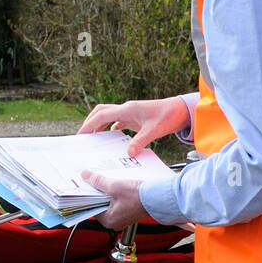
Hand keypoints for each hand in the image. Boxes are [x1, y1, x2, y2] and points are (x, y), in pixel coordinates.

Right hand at [79, 95, 195, 155]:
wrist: (181, 110)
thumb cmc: (168, 117)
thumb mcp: (154, 131)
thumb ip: (140, 141)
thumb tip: (129, 153)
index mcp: (127, 110)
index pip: (102, 115)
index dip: (89, 124)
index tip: (81, 134)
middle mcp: (126, 109)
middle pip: (101, 112)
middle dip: (90, 122)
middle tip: (82, 135)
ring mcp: (131, 112)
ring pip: (108, 115)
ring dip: (99, 124)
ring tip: (93, 137)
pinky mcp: (136, 117)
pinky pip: (119, 121)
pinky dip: (112, 128)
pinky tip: (111, 137)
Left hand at [81, 170, 151, 229]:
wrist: (158, 198)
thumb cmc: (139, 197)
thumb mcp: (114, 186)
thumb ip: (98, 181)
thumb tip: (86, 176)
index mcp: (109, 220)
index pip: (92, 206)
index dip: (88, 194)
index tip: (84, 185)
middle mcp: (115, 222)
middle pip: (100, 203)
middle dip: (98, 192)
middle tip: (94, 180)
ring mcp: (123, 217)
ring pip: (109, 202)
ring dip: (107, 191)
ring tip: (106, 181)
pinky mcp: (129, 211)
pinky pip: (117, 202)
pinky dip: (115, 193)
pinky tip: (117, 184)